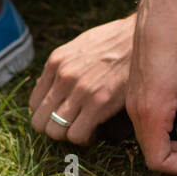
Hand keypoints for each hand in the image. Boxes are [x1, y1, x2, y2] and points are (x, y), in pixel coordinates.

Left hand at [30, 15, 134, 144]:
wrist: (142, 36)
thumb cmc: (114, 44)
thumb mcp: (79, 47)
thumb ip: (61, 67)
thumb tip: (43, 88)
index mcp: (55, 62)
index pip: (33, 105)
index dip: (47, 115)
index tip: (62, 115)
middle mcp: (63, 76)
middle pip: (39, 123)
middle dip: (54, 129)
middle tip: (72, 126)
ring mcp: (79, 90)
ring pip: (55, 132)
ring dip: (69, 135)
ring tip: (85, 128)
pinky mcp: (98, 102)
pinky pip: (77, 135)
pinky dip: (85, 138)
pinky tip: (96, 130)